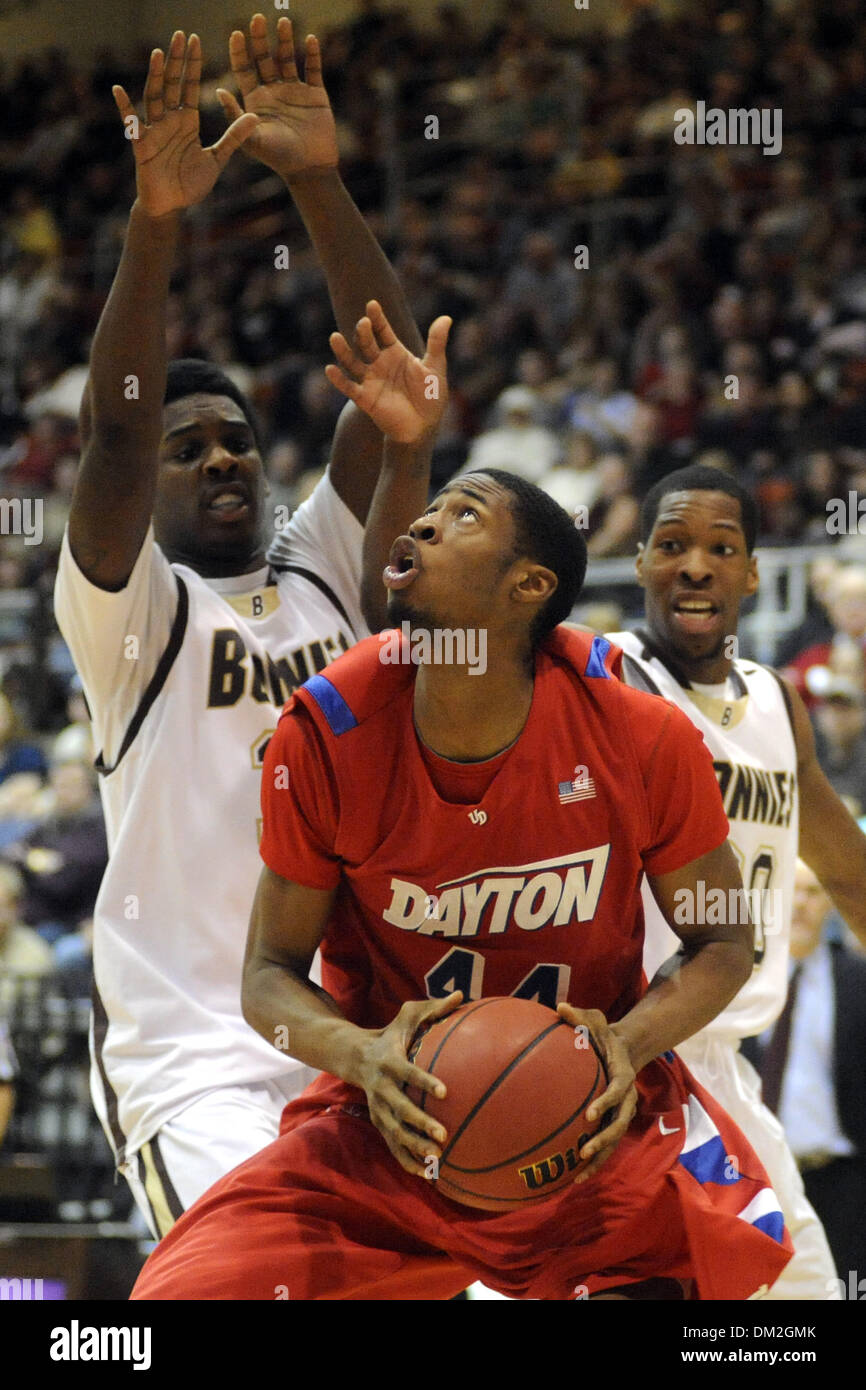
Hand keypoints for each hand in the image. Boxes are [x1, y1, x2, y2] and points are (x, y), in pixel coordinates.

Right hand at [113, 32, 259, 217]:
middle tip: (179, 35)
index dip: (192, 65)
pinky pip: (131, 124)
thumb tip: (256, 118)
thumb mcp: (217, 159)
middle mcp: (170, 121)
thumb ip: (234, 137)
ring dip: (155, 76)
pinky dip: (125, 108)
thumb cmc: (190, 184)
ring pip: (154, 97)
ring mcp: (154, 131)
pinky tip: (118, 90)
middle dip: (176, 61)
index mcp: (188, 121)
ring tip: (158, 53)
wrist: (172, 207)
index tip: (194, 41)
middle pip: (172, 85)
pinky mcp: (142, 146)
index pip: (190, 86)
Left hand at [217, 15, 337, 178]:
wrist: (310, 169)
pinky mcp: (315, 94)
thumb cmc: (279, 158)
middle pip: (264, 58)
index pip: (244, 69)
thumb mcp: (252, 140)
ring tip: (283, 21)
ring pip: (287, 58)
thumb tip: (218, 91)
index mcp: (256, 100)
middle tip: (256, 18)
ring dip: (285, 40)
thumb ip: (235, 116)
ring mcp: (295, 90)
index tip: (236, 34)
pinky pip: (313, 69)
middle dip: (260, 39)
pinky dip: (313, 54)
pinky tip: (310, 39)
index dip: (239, 51)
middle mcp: (273, 91)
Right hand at [326, 301, 451, 444]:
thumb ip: (436, 344)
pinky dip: (339, 380)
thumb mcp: (435, 368)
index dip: (377, 318)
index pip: (383, 331)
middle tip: (363, 323)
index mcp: (395, 352)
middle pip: (366, 343)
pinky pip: (350, 388)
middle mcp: (379, 363)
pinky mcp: (365, 398)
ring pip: (352, 362)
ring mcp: (371, 380)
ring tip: (334, 338)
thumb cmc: (430, 397)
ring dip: (343, 351)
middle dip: (364, 332)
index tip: (372, 305)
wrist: (423, 427)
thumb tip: (447, 318)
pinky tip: (330, 369)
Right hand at [354, 991, 462, 1176]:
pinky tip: (427, 1174)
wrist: (354, 1055)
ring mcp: (377, 1107)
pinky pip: (391, 1145)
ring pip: (393, 1131)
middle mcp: (379, 1087)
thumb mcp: (407, 1016)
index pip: (406, 1072)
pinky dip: (406, 1161)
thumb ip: (433, 1008)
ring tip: (436, 1157)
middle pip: (398, 1108)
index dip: (423, 1081)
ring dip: (413, 1146)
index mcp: (389, 1060)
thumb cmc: (391, 1034)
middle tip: (443, 1134)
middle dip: (419, 1122)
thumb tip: (461, 996)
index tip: (445, 1091)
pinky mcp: (378, 1122)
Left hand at [556, 1002, 637, 1183]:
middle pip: (619, 1124)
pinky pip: (604, 1144)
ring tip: (579, 1177)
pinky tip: (573, 1177)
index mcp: (623, 1075)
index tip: (590, 1113)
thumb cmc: (605, 1033)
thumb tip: (559, 1007)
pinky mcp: (612, 1120)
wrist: (624, 1048)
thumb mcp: (595, 1020)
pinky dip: (593, 1161)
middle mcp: (626, 1098)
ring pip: (613, 1141)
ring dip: (599, 1159)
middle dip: (603, 1140)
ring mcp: (621, 1113)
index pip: (618, 1091)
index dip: (606, 1102)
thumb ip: (580, 1016)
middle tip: (583, 1151)